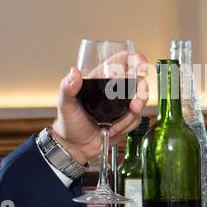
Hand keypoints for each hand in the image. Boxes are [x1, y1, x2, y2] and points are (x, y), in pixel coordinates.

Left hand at [52, 51, 149, 165]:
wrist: (75, 146)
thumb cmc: (69, 122)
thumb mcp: (65, 104)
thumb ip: (67, 87)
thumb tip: (74, 72)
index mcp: (102, 78)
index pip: (123, 61)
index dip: (135, 60)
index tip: (140, 66)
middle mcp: (116, 88)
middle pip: (139, 80)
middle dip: (141, 92)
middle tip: (134, 105)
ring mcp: (123, 104)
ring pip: (141, 99)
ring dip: (134, 111)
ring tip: (118, 124)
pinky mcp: (127, 119)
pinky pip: (137, 118)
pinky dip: (127, 125)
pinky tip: (113, 129)